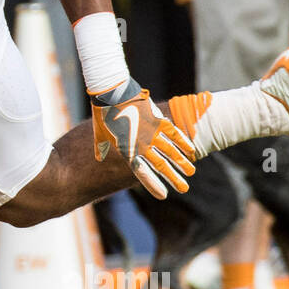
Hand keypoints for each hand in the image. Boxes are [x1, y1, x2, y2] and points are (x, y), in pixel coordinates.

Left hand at [92, 83, 196, 198]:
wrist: (111, 93)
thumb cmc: (102, 114)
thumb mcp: (99, 134)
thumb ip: (100, 148)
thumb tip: (98, 157)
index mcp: (127, 150)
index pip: (142, 172)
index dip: (153, 184)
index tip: (163, 195)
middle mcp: (141, 144)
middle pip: (160, 165)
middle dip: (174, 178)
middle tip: (184, 188)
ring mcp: (150, 132)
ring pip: (170, 151)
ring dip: (181, 162)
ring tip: (191, 171)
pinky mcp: (156, 119)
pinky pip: (173, 133)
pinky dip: (182, 142)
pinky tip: (191, 150)